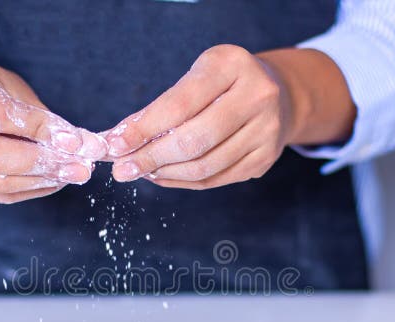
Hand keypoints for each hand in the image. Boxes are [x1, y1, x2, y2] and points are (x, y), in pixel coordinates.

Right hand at [0, 60, 107, 202]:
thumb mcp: (16, 88)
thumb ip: (44, 118)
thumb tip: (85, 147)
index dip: (40, 131)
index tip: (76, 142)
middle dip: (42, 165)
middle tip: (80, 168)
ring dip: (40, 182)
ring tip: (70, 175)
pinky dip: (28, 190)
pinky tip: (50, 181)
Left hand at [104, 45, 354, 189]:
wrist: (279, 93)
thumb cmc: (225, 83)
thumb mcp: (196, 77)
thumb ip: (160, 106)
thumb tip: (119, 139)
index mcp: (232, 66)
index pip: (179, 105)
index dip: (143, 129)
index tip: (114, 145)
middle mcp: (256, 97)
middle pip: (194, 141)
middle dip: (150, 158)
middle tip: (122, 170)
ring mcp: (266, 131)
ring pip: (204, 166)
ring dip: (165, 173)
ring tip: (141, 171)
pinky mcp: (265, 159)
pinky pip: (215, 180)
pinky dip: (183, 181)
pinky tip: (163, 176)